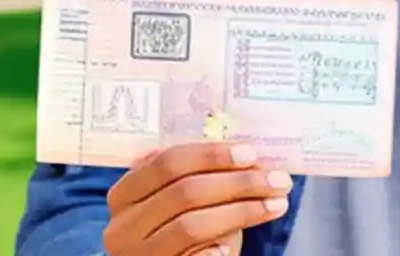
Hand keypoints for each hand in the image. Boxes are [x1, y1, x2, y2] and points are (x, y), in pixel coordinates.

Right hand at [102, 142, 293, 255]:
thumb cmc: (180, 228)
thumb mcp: (183, 201)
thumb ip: (204, 178)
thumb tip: (251, 157)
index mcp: (124, 194)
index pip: (167, 163)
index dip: (211, 155)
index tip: (251, 153)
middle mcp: (122, 226)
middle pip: (184, 192)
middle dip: (238, 182)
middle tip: (278, 180)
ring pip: (192, 225)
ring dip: (242, 212)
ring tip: (277, 204)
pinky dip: (215, 250)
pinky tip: (233, 244)